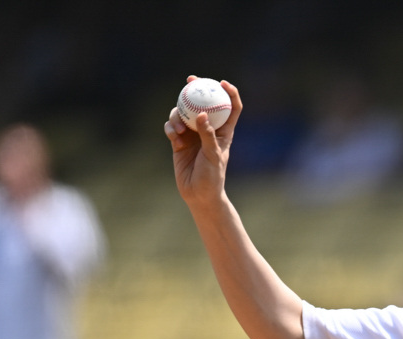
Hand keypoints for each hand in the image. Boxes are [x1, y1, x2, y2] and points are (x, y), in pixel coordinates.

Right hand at [164, 76, 241, 206]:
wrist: (198, 194)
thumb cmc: (212, 176)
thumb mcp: (213, 155)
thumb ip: (207, 135)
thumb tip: (203, 114)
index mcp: (223, 132)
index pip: (230, 108)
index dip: (229, 93)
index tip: (222, 82)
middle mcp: (208, 130)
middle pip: (203, 104)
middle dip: (196, 89)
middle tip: (190, 80)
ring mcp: (192, 135)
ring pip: (183, 113)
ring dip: (178, 116)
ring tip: (179, 130)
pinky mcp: (179, 141)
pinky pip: (172, 127)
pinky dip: (171, 128)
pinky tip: (174, 136)